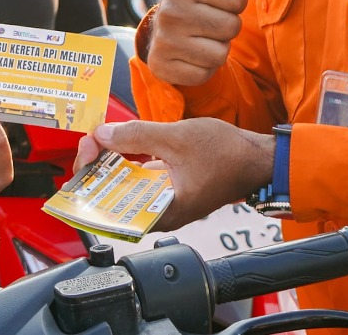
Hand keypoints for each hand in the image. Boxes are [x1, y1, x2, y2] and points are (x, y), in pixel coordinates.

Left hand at [76, 118, 273, 230]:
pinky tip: (119, 145)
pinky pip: (140, 179)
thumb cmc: (227, 155)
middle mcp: (159, 214)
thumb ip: (136, 134)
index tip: (89, 148)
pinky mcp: (169, 188)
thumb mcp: (176, 138)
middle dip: (97, 167)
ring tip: (99, 141)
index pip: (109, 206)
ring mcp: (164, 201)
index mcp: (161, 212)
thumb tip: (103, 133)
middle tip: (91, 141)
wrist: (258, 158)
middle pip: (113, 196)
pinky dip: (129, 162)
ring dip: (111, 163)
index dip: (91, 177)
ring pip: (126, 186)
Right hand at [147, 0, 248, 85]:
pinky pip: (205, 73)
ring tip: (201, 36)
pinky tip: (191, 54)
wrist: (166, 32)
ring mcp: (165, 41)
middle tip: (209, 19)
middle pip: (232, 27)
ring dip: (217, 47)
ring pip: (220, 53)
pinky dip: (203, 68)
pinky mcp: (164, 67)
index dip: (234, 0)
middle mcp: (170, 10)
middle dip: (226, 26)